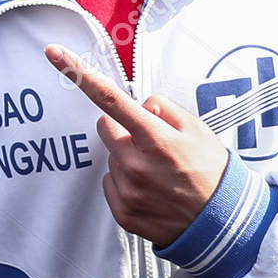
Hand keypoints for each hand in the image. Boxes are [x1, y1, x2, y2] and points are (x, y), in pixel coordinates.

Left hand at [45, 44, 228, 247]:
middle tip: (151, 144)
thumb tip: (138, 104)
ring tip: (159, 173)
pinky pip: (110, 183)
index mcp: (155, 138)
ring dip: (127, 158)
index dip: (78, 72)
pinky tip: (151, 190)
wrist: (223, 226)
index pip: (109, 97)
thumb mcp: (197, 129)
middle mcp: (136, 164)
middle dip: (122, 129)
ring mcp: (127, 190)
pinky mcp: (122, 211)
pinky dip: (125, 183)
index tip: (53, 52)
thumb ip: (163, 108)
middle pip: (105, 127)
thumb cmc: (211, 172)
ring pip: (110, 157)